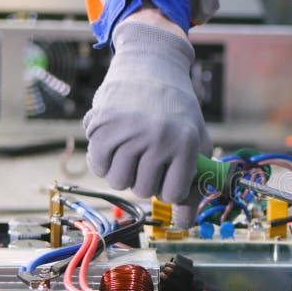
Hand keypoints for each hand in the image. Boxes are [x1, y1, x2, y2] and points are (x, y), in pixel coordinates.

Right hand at [83, 21, 211, 226]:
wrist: (151, 65)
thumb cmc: (177, 110)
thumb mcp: (195, 141)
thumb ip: (194, 184)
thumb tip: (185, 225)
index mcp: (185, 143)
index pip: (171, 194)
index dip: (168, 187)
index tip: (168, 171)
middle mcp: (156, 137)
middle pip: (141, 190)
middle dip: (145, 178)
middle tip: (149, 155)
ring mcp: (127, 131)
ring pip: (117, 181)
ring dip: (123, 170)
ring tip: (133, 148)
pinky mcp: (101, 124)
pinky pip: (96, 164)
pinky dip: (104, 159)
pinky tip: (115, 142)